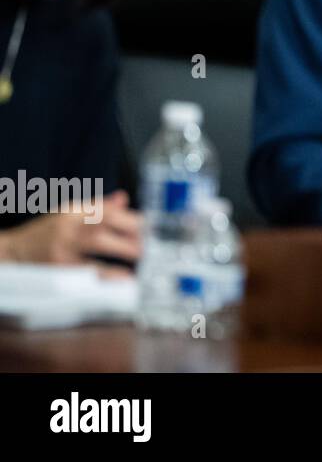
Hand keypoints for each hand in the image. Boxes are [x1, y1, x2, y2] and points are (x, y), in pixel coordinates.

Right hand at [0, 190, 139, 271]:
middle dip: (129, 234)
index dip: (130, 218)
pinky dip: (106, 275)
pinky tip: (123, 279)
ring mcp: (61, 248)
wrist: (12, 252)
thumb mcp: (69, 214)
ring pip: (94, 244)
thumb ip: (97, 207)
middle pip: (103, 223)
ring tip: (142, 257)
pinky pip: (85, 271)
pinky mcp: (57, 268)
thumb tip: (124, 199)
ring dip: (121, 251)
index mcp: (74, 211)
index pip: (106, 210)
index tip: (151, 227)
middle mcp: (68, 226)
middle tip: (150, 244)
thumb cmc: (47, 232)